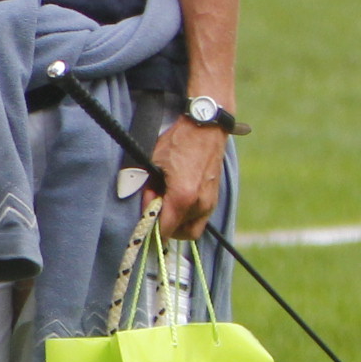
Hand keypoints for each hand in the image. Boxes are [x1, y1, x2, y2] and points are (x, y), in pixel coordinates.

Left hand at [149, 115, 225, 241]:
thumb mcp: (154, 162)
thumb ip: (147, 188)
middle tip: (156, 210)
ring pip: (192, 228)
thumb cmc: (179, 141)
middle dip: (166, 228)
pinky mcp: (215, 197)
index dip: (152, 228)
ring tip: (167, 203)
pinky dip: (188, 216)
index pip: (165, 229)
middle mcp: (200, 204)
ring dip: (178, 223)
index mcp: (183, 196)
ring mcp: (211, 202)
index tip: (145, 219)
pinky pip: (201, 217)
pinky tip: (179, 199)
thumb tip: (146, 205)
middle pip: (180, 234)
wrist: (207, 127)